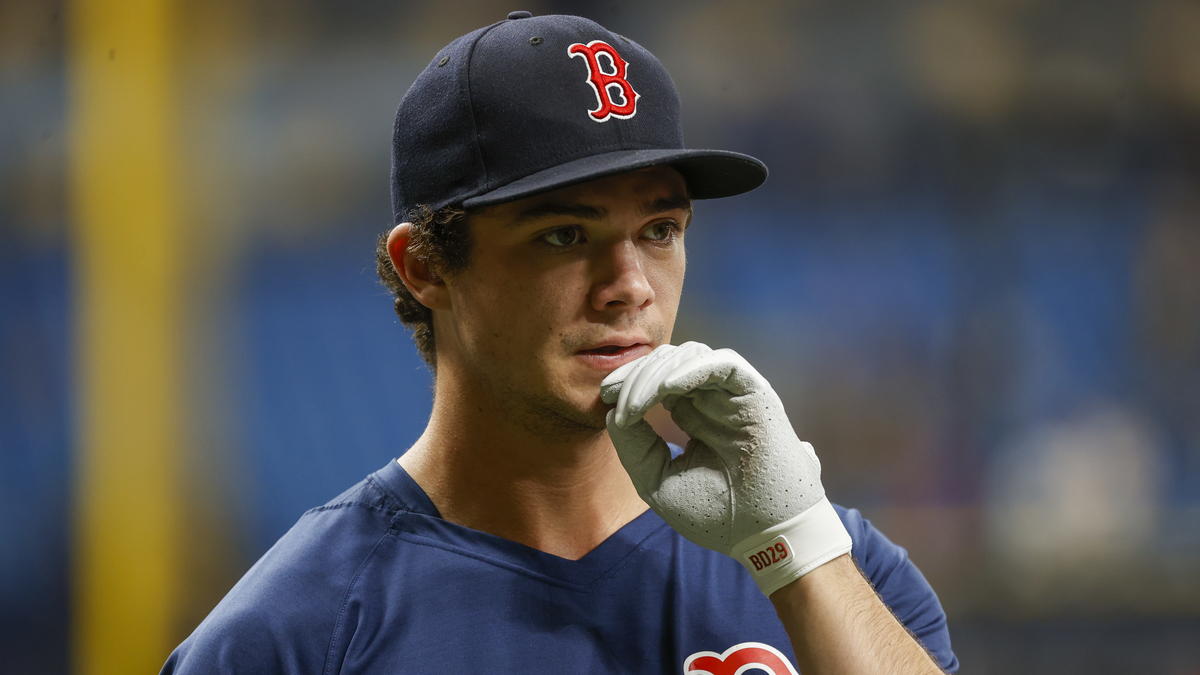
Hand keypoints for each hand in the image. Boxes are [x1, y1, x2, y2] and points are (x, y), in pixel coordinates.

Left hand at [601, 342, 851, 595]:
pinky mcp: (756, 395)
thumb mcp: (657, 480)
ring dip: (658, 372)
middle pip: (670, 361)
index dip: (629, 380)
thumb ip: (635, 446)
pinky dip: (693, 369)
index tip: (604, 394)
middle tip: (613, 393)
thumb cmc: (717, 515)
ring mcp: (733, 396)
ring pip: (692, 355)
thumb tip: (615, 411)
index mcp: (694, 416)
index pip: (657, 380)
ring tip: (638, 402)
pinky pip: (723, 364)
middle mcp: (713, 400)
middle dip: (636, 373)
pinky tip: (668, 389)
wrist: (763, 538)